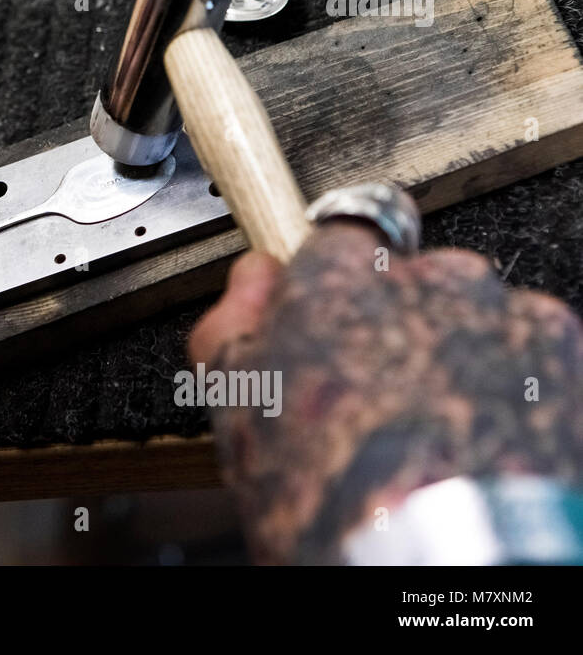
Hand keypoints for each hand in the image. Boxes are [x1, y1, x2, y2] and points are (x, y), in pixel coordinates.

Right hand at [190, 222, 582, 563]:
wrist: (444, 557)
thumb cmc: (337, 491)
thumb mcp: (240, 408)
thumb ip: (234, 324)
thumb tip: (251, 280)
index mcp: (339, 275)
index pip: (343, 228)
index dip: (340, 273)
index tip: (336, 308)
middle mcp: (426, 274)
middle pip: (414, 274)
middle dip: (402, 317)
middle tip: (383, 388)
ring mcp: (504, 309)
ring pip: (476, 313)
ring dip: (460, 351)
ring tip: (439, 425)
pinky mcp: (563, 350)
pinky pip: (531, 352)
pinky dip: (513, 385)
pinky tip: (482, 434)